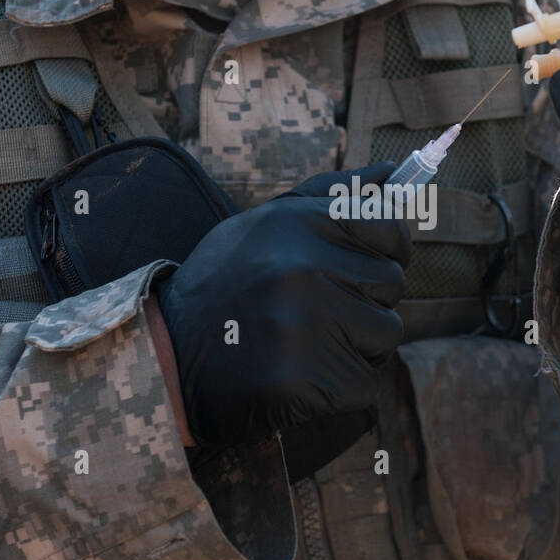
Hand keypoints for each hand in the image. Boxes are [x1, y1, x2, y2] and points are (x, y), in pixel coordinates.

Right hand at [156, 163, 410, 457]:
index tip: (367, 263)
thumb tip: (390, 173)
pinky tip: (302, 376)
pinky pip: (365, 383)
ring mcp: (305, 326)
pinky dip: (343, 386)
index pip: (390, 227)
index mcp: (296, 224)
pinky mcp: (305, 381)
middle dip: (366, 298)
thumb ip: (329, 195)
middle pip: (391, 283)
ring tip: (307, 342)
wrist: (168, 356)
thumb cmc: (227, 285)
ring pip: (385, 333)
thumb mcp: (265, 225)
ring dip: (357, 343)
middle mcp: (303, 268)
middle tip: (316, 310)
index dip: (389, 248)